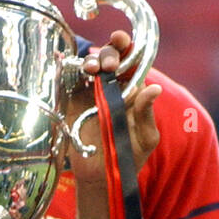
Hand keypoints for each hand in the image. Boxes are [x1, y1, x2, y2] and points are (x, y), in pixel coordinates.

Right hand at [68, 29, 161, 182]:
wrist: (101, 178)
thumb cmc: (128, 157)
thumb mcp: (145, 138)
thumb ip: (147, 113)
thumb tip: (154, 88)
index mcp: (132, 90)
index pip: (131, 61)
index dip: (126, 46)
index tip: (121, 41)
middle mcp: (111, 88)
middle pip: (109, 59)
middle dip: (108, 54)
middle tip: (108, 67)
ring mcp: (90, 94)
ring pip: (88, 67)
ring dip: (89, 62)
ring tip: (91, 70)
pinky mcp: (71, 104)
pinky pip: (67, 82)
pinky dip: (65, 69)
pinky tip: (64, 64)